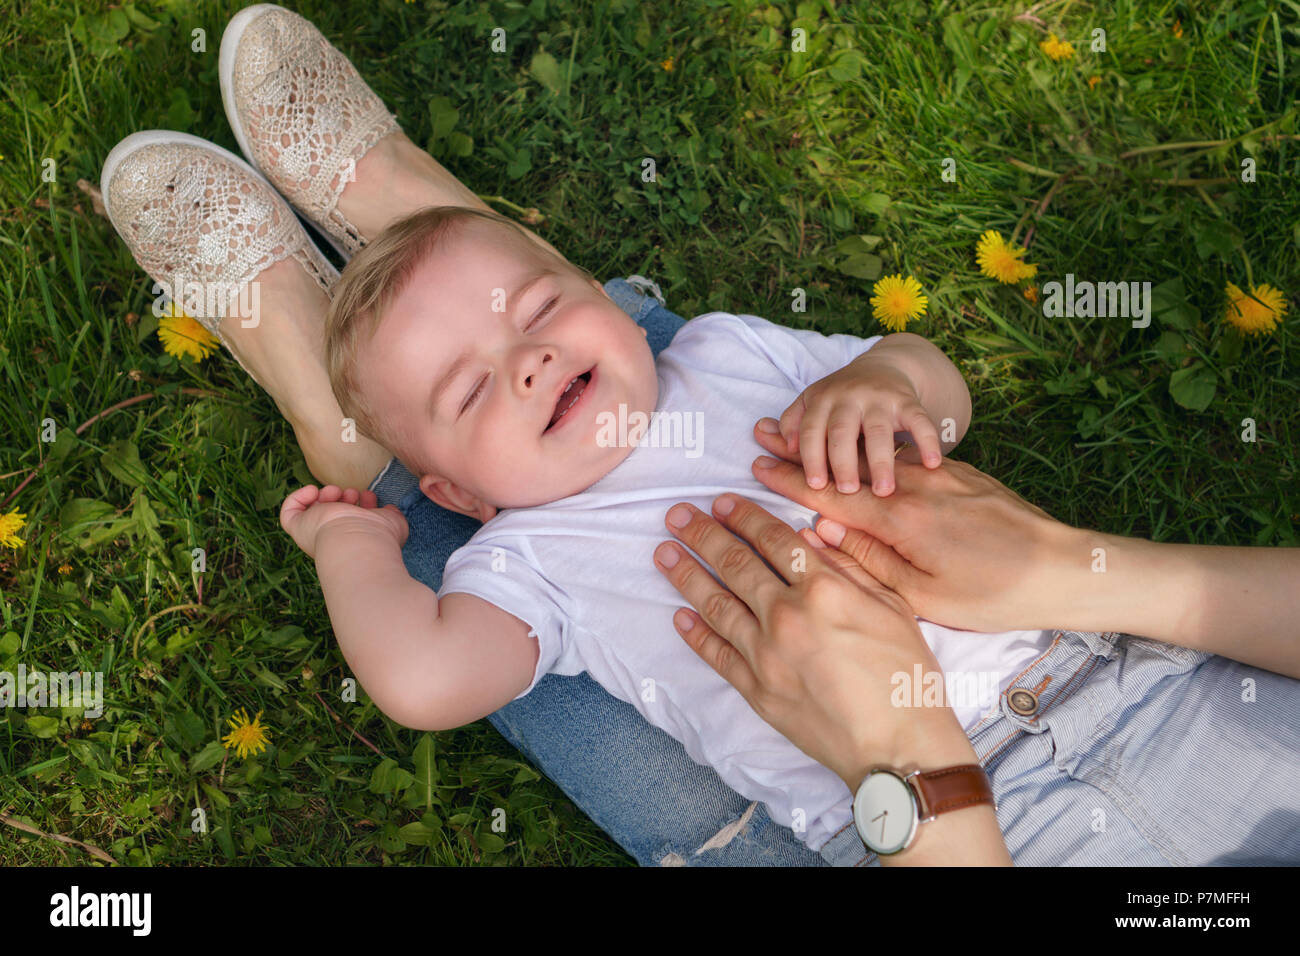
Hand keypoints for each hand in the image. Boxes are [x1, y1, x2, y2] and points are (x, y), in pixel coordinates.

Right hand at [279, 485, 408, 559]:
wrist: (357, 542)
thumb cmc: (378, 537)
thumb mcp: (393, 524)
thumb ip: (391, 516)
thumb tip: (389, 510)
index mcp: (358, 539)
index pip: (355, 520)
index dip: (362, 503)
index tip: (369, 496)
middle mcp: (336, 537)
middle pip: (335, 514)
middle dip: (344, 496)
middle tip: (351, 494)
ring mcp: (316, 533)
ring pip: (315, 511)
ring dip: (326, 494)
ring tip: (336, 493)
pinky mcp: (299, 528)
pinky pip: (288, 513)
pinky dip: (297, 497)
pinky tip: (313, 491)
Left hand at [652, 494, 973, 793]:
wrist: (896, 747)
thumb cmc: (906, 676)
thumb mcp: (892, 608)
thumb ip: (850, 567)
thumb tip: (812, 535)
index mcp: (823, 589)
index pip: (773, 540)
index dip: (744, 516)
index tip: (721, 501)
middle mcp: (786, 615)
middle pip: (735, 564)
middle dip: (702, 534)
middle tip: (675, 515)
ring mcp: (765, 654)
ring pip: (716, 604)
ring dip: (686, 575)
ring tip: (664, 552)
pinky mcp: (756, 690)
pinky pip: (717, 654)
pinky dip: (695, 633)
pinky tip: (679, 614)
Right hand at [748, 429, 1083, 632]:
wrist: (1065, 566)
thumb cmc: (993, 594)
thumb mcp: (922, 594)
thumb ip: (868, 559)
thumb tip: (823, 529)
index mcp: (900, 518)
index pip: (829, 495)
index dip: (788, 482)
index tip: (755, 468)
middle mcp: (915, 486)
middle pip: (844, 465)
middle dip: (800, 451)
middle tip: (761, 434)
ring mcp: (939, 475)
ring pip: (873, 458)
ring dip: (836, 449)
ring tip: (804, 436)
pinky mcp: (961, 474)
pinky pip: (905, 461)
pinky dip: (874, 456)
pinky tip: (861, 454)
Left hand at [773, 359, 943, 496]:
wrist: (884, 365)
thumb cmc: (841, 397)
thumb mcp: (812, 403)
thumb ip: (793, 423)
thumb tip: (774, 443)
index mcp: (821, 400)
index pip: (811, 430)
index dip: (811, 457)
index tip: (815, 486)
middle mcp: (848, 396)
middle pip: (842, 432)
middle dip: (842, 463)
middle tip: (846, 493)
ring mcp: (880, 398)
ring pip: (878, 431)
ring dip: (880, 461)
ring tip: (883, 491)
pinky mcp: (908, 401)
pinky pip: (920, 421)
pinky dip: (928, 441)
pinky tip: (933, 464)